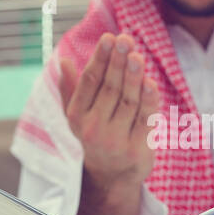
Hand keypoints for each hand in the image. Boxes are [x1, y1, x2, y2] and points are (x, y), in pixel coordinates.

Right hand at [59, 33, 159, 186]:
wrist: (112, 177)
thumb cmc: (96, 135)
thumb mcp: (78, 115)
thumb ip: (71, 88)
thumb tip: (63, 61)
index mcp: (77, 115)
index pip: (90, 81)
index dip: (100, 58)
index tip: (109, 38)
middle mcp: (93, 128)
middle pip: (109, 89)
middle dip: (117, 62)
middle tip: (125, 39)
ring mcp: (116, 139)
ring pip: (127, 102)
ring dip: (133, 77)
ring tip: (137, 56)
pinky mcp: (137, 149)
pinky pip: (144, 120)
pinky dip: (148, 102)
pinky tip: (151, 83)